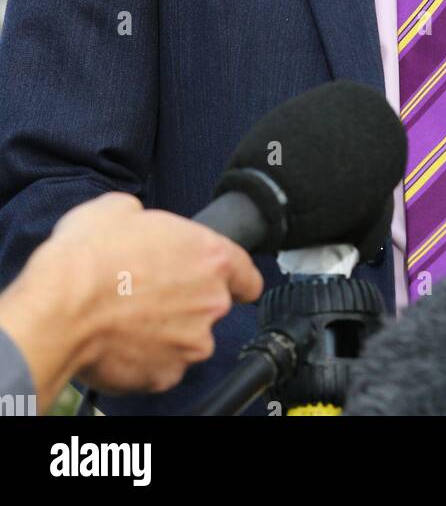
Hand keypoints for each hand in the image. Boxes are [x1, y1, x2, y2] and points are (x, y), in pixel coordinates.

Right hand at [28, 191, 263, 395]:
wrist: (60, 309)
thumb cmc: (89, 258)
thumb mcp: (120, 209)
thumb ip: (147, 217)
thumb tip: (137, 220)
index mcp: (210, 256)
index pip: (247, 275)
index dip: (236, 279)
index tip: (228, 284)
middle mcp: (210, 302)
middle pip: (212, 306)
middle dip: (186, 302)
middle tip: (149, 292)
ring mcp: (190, 343)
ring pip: (187, 339)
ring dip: (167, 332)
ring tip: (128, 318)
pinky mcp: (164, 376)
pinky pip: (162, 366)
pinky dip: (146, 358)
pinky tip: (121, 341)